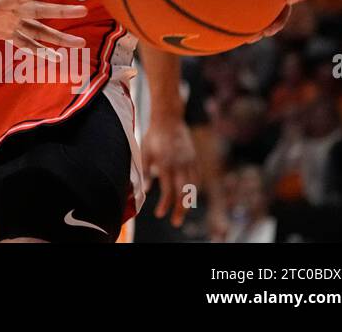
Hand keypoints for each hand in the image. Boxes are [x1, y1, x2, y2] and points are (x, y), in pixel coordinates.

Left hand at [0, 0, 87, 56]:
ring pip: (34, 29)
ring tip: (77, 43)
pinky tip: (53, 58)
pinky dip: (38, 50)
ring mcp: (2, 21)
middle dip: (59, 12)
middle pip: (35, 11)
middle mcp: (1, 11)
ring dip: (55, 36)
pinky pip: (23, 41)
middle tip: (83, 10)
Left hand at [142, 112, 198, 226]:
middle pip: (183, 193)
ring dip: (188, 202)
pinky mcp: (194, 159)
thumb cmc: (153, 136)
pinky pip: (197, 178)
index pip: (168, 190)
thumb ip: (145, 172)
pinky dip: (194, 190)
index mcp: (166, 164)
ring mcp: (190, 162)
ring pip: (193, 187)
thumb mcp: (145, 152)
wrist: (169, 119)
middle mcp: (181, 165)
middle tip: (175, 222)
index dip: (164, 204)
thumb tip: (144, 191)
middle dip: (180, 209)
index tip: (159, 214)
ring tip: (182, 212)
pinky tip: (189, 197)